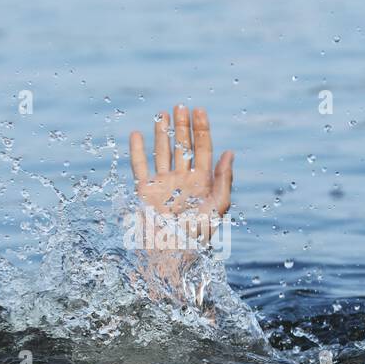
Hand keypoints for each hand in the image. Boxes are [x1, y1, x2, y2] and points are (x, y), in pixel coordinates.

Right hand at [128, 105, 233, 236]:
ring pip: (162, 152)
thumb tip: (229, 152)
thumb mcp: (217, 209)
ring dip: (162, 133)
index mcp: (203, 183)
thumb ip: (224, 181)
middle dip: (183, 126)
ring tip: (162, 114)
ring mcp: (163, 185)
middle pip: (183, 147)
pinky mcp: (144, 192)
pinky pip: (139, 167)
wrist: (171, 257)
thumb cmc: (198, 238)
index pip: (203, 150)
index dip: (202, 130)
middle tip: (180, 106)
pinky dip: (137, 151)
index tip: (199, 110)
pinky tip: (136, 134)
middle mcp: (183, 181)